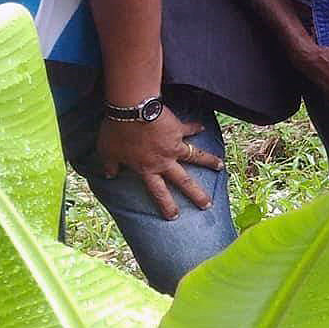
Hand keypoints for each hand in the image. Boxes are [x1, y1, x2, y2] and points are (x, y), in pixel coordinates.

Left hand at [94, 113, 222, 219]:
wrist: (132, 110)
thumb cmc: (118, 132)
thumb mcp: (107, 152)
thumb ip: (110, 165)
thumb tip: (109, 175)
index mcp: (148, 169)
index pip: (158, 192)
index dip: (167, 205)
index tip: (175, 216)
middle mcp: (165, 161)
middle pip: (184, 181)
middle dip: (196, 194)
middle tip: (207, 204)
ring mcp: (174, 145)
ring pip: (195, 156)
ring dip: (209, 161)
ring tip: (220, 166)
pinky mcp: (178, 129)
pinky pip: (189, 129)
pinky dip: (195, 127)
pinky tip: (202, 126)